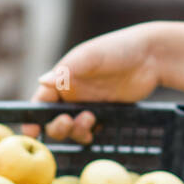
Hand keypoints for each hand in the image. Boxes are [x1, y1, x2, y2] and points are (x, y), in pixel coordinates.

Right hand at [23, 23, 163, 141]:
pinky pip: (91, 130)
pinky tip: (97, 128)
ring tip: (91, 118)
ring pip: (72, 128)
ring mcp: (89, 103)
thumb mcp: (91, 56)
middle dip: (57, 126)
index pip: (41, 100)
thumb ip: (67, 70)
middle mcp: (73, 92)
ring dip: (76, 130)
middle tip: (69, 122)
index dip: (33, 117)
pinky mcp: (106, 112)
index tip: (31, 131)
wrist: (152, 56)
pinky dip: (90, 134)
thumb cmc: (119, 48)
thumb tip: (41, 81)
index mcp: (64, 77)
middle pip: (53, 119)